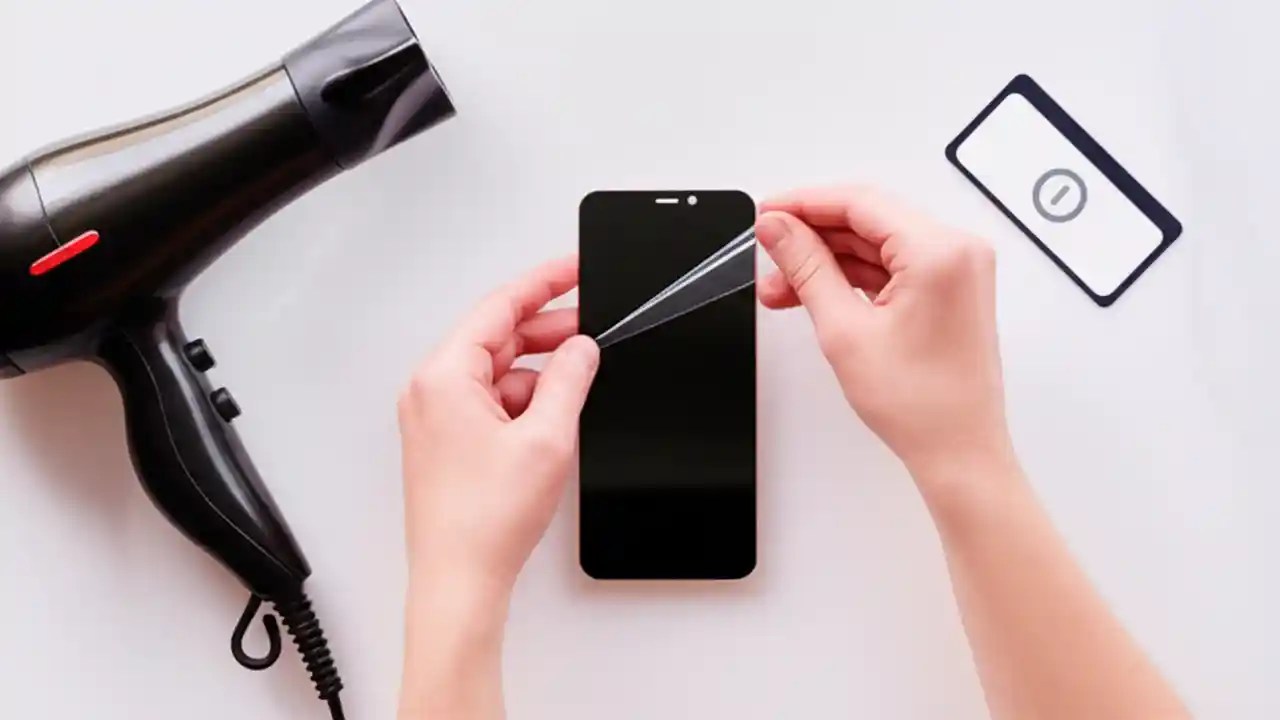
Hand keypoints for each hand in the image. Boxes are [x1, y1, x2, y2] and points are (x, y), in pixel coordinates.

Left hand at [398, 256, 599, 599]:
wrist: (460, 581)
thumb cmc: (484, 521)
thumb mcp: (547, 437)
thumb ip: (569, 379)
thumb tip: (581, 348)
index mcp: (444, 376)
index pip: (499, 307)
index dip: (543, 282)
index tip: (573, 268)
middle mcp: (431, 391)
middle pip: (497, 338)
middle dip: (548, 331)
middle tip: (593, 326)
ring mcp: (437, 417)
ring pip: (498, 372)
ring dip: (540, 373)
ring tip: (580, 384)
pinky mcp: (447, 442)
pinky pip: (492, 402)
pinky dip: (526, 402)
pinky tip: (556, 418)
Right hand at [755, 186, 1010, 479]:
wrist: (958, 451)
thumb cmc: (922, 406)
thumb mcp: (844, 330)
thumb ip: (806, 268)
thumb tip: (779, 229)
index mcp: (940, 253)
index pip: (859, 203)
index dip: (804, 204)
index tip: (768, 213)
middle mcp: (957, 252)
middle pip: (868, 219)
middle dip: (811, 237)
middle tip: (768, 251)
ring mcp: (957, 270)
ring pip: (876, 244)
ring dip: (827, 260)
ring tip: (782, 286)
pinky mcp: (950, 289)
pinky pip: (893, 266)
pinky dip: (853, 276)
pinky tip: (815, 291)